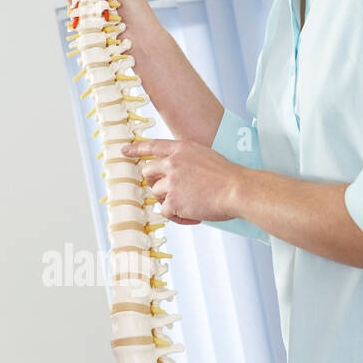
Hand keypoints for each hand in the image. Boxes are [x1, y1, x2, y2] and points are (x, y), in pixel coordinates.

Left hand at [121, 136, 243, 223]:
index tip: (124, 151)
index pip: (154, 145)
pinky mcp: (173, 200)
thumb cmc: (228, 177)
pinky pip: (166, 212)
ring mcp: (171, 181)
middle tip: (169, 193)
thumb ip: (186, 162)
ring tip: (190, 206)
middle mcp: (173, 163)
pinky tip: (194, 216)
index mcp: (182, 149)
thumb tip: (174, 177)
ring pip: (156, 194)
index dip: (137, 149)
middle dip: (154, 183)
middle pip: (148, 172)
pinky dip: (178, 217)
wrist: (238, 189)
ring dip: (170, 202)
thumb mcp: (205, 157)